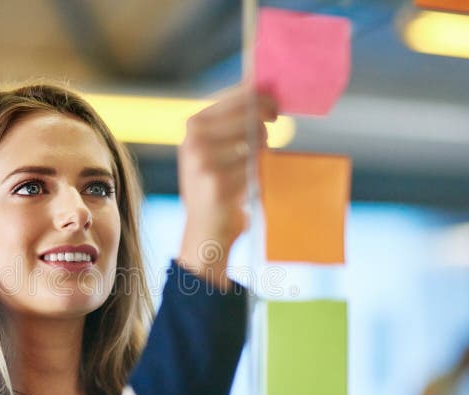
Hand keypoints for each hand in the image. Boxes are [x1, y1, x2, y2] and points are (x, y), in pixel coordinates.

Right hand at [176, 84, 276, 288]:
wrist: (204, 230)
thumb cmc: (212, 184)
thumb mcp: (210, 148)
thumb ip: (229, 120)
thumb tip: (259, 89)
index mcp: (193, 124)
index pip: (236, 97)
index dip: (261, 99)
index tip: (275, 109)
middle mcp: (195, 141)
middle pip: (250, 117)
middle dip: (264, 127)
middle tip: (266, 141)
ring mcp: (205, 163)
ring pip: (256, 142)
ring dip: (260, 155)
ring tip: (245, 169)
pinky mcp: (219, 184)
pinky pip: (255, 168)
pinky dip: (257, 176)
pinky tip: (243, 188)